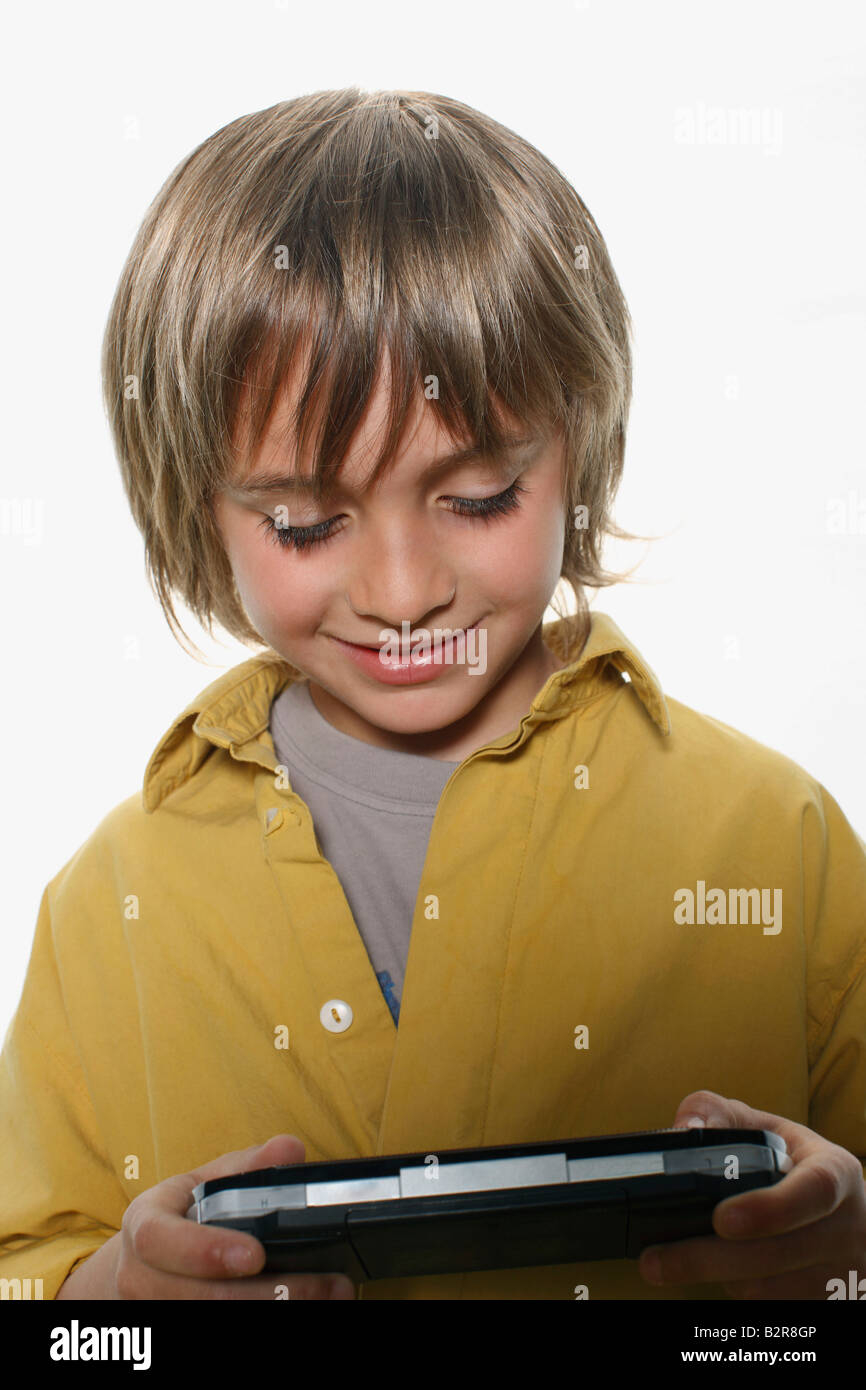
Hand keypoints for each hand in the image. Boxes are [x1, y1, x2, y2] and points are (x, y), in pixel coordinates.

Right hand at [56, 1135, 355, 1299]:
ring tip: (328, 1298)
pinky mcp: (170, 1328)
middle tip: (326, 1285)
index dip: (205, 1251)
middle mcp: (139, 1275)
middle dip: (265, 1296)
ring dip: (273, 1312)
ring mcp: (153, 1309)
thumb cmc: (183, 1216)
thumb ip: (248, 1166)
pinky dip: (266, 1320)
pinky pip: (216, 1329)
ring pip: (209, 1319)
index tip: (255, 1255)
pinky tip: (307, 1310)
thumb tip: (290, 1149)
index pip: (159, 1240)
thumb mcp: (204, 1182)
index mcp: (144, 1223)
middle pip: (196, 1297)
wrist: (148, 1264)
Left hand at [637, 1090, 865, 1298]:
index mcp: (835, 1173)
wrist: (838, 1210)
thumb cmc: (791, 1162)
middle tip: (655, 1260)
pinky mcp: (827, 1302)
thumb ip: (720, 1114)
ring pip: (770, 1288)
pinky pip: (772, 1306)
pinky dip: (737, 1291)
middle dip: (710, 1258)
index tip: (721, 1219)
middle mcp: (846, 1227)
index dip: (770, 1209)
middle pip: (778, 1253)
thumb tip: (685, 1128)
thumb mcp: (765, 1127)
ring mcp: (840, 1272)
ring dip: (718, 1276)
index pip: (814, 1192)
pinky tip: (713, 1272)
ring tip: (672, 1262)